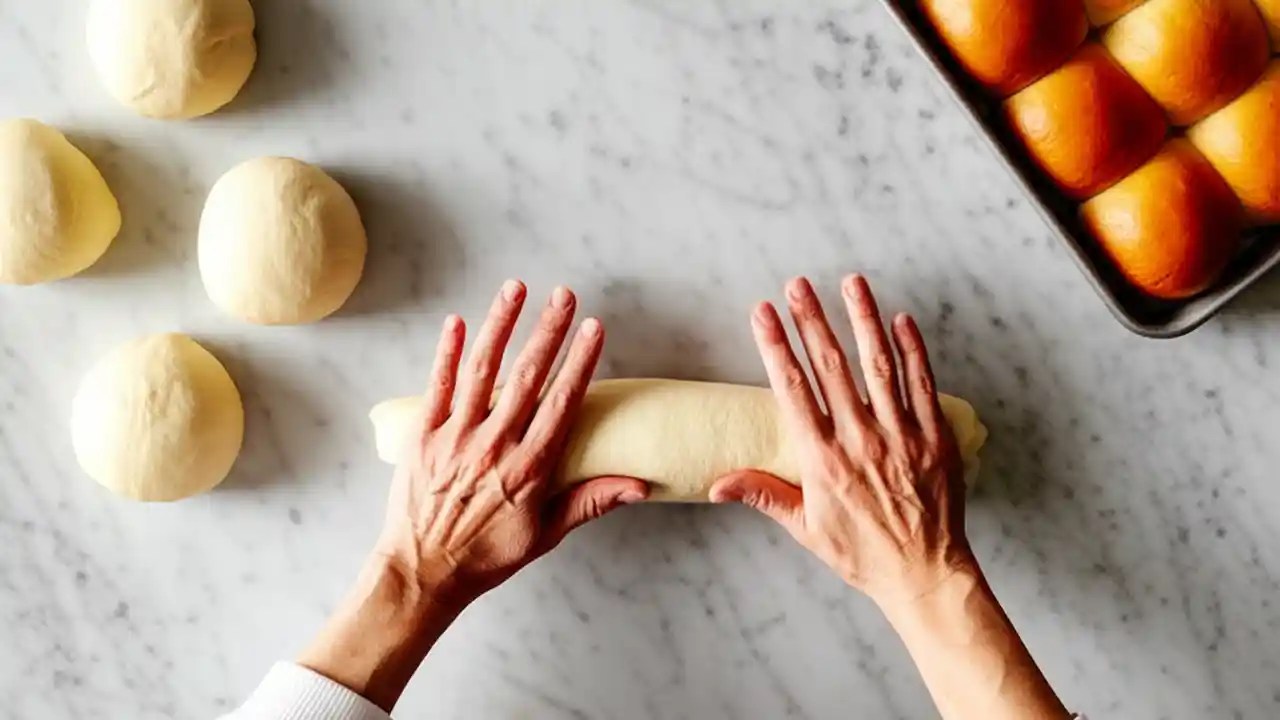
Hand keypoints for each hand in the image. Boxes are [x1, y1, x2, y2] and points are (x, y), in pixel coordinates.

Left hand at [375, 280, 648, 604]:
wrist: (422, 572)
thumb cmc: (487, 556)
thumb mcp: (546, 534)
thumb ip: (591, 502)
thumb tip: (641, 486)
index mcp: (529, 469)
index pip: (561, 402)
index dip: (579, 362)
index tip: (593, 328)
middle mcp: (494, 446)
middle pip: (526, 376)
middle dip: (548, 331)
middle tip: (564, 295)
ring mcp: (455, 437)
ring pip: (482, 370)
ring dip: (500, 325)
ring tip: (516, 289)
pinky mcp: (423, 436)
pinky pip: (437, 386)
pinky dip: (447, 352)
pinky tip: (457, 321)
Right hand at [711, 275, 972, 603]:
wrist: (923, 573)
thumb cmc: (861, 553)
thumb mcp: (804, 528)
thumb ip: (762, 494)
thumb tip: (716, 485)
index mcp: (823, 459)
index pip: (793, 389)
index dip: (776, 346)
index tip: (763, 313)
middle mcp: (860, 440)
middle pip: (832, 367)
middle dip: (812, 320)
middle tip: (798, 284)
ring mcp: (901, 435)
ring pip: (878, 365)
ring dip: (862, 319)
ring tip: (851, 283)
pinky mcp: (934, 437)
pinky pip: (922, 385)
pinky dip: (912, 350)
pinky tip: (900, 320)